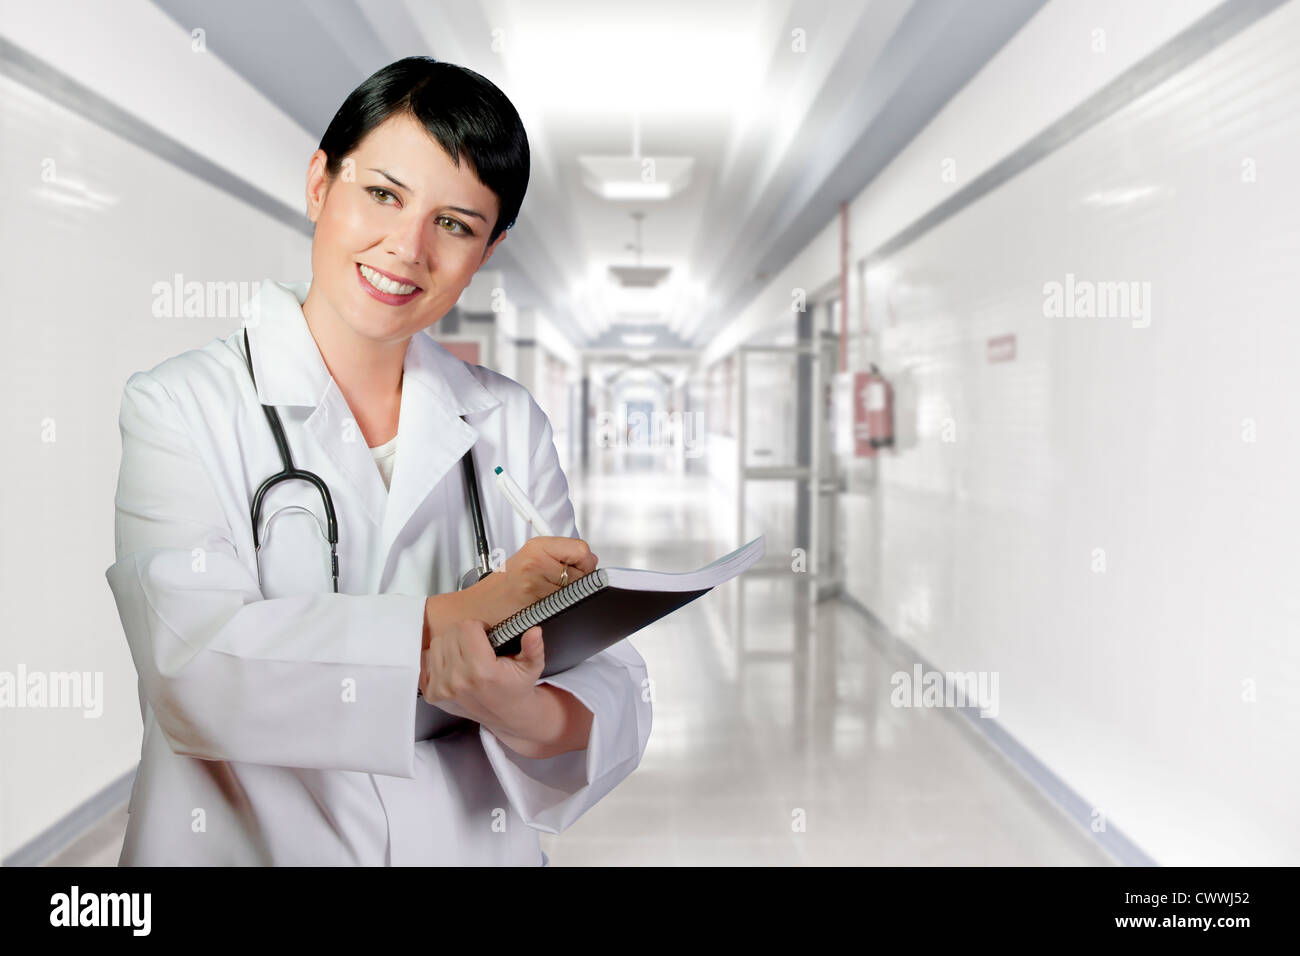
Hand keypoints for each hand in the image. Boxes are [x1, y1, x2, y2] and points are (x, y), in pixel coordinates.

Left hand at [419, 619, 545, 730]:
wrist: (506, 716)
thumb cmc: (517, 687)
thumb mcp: (531, 667)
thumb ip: (533, 648)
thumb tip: (535, 632)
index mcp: (482, 672)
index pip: (466, 627)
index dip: (479, 627)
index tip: (487, 635)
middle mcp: (458, 681)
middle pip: (451, 633)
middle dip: (465, 634)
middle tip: (477, 646)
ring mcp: (442, 689)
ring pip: (437, 644)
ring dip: (450, 644)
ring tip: (466, 655)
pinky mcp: (431, 694)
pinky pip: (426, 660)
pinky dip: (438, 658)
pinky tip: (454, 665)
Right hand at [462, 536, 598, 625]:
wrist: (477, 608)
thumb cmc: (503, 587)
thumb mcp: (531, 559)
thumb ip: (562, 556)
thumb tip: (591, 560)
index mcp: (537, 547)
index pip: (581, 550)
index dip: (585, 563)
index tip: (578, 570)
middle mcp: (536, 562)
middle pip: (583, 573)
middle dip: (577, 583)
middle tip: (555, 587)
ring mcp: (535, 584)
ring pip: (577, 592)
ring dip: (569, 598)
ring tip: (546, 598)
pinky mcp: (535, 605)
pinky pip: (565, 608)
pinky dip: (560, 610)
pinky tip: (544, 608)